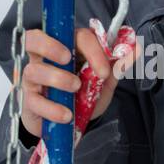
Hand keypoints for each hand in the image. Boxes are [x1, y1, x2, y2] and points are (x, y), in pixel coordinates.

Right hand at [15, 26, 136, 139]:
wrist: (68, 127)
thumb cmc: (82, 98)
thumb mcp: (102, 83)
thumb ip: (117, 66)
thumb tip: (136, 47)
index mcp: (65, 48)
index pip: (74, 36)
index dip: (91, 49)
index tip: (105, 71)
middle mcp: (44, 59)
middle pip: (34, 38)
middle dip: (50, 45)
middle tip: (68, 59)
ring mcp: (33, 79)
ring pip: (33, 69)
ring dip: (56, 78)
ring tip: (74, 89)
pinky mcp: (28, 101)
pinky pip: (33, 100)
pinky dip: (52, 108)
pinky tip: (66, 115)